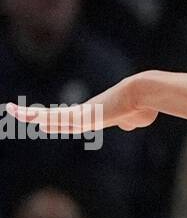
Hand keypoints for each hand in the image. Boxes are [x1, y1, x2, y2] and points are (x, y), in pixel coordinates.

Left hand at [6, 77, 156, 133]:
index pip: (69, 120)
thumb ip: (128, 122)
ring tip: (11, 111)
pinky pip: (55, 118)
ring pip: (50, 115)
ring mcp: (81, 114)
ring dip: (30, 115)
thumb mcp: (136, 119)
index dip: (54, 122)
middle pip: (55, 116)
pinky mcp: (80, 116)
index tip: (42, 124)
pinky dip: (39, 117)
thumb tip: (127, 123)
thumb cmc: (143, 105)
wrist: (143, 93)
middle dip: (36, 116)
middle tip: (18, 112)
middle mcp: (85, 113)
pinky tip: (26, 117)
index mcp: (96, 115)